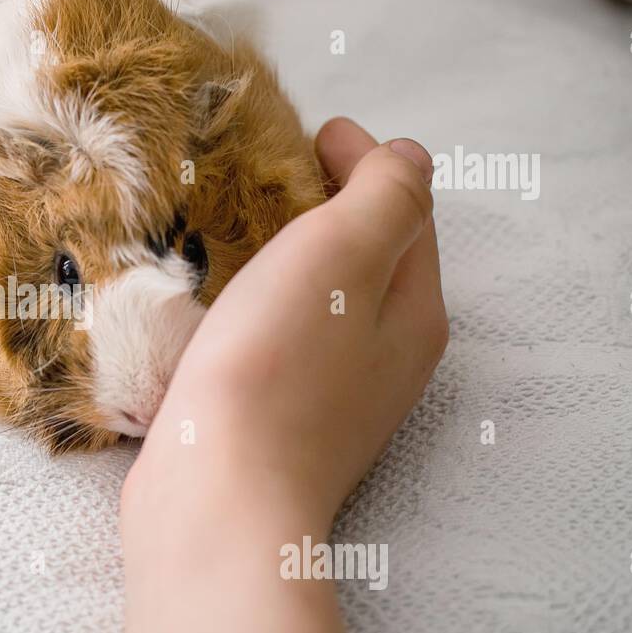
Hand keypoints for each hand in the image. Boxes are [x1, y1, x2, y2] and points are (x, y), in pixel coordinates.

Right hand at [125, 117, 447, 536]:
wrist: (217, 499)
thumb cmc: (276, 368)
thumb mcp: (343, 254)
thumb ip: (386, 194)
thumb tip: (402, 158)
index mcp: (414, 312)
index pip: (408, 210)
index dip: (365, 160)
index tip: (307, 133)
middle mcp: (386, 358)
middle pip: (371, 257)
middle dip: (329, 205)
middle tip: (268, 175)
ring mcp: (333, 398)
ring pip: (323, 301)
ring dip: (291, 256)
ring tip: (236, 227)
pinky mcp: (277, 423)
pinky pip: (282, 340)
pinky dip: (261, 303)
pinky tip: (221, 300)